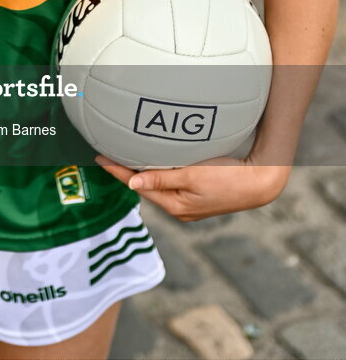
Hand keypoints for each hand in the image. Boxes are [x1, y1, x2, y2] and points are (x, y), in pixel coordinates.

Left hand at [95, 152, 290, 220]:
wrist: (261, 182)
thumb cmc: (229, 177)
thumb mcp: (193, 176)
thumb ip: (162, 179)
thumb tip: (131, 184)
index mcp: (176, 206)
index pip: (138, 184)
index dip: (117, 170)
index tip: (98, 156)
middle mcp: (180, 207)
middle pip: (145, 186)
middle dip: (125, 170)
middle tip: (106, 151)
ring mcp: (189, 203)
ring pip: (157, 184)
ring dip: (141, 170)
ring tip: (123, 154)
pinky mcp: (199, 195)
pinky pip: (170, 182)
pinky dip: (158, 171)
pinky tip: (152, 161)